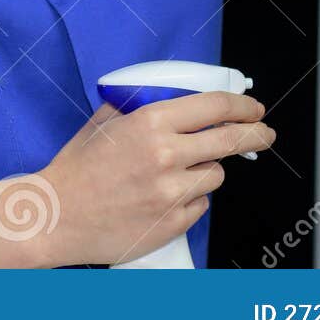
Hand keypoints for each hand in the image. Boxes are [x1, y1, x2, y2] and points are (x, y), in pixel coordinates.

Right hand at [0, 90, 274, 267]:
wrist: (57, 216)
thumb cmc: (76, 169)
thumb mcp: (104, 121)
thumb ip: (140, 105)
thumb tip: (175, 96)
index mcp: (149, 123)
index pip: (215, 107)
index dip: (242, 106)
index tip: (254, 108)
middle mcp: (166, 157)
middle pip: (230, 142)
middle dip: (255, 135)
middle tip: (263, 134)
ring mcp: (172, 194)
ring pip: (216, 175)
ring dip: (207, 169)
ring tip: (178, 171)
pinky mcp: (173, 224)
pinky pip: (201, 204)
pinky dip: (191, 197)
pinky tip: (166, 195)